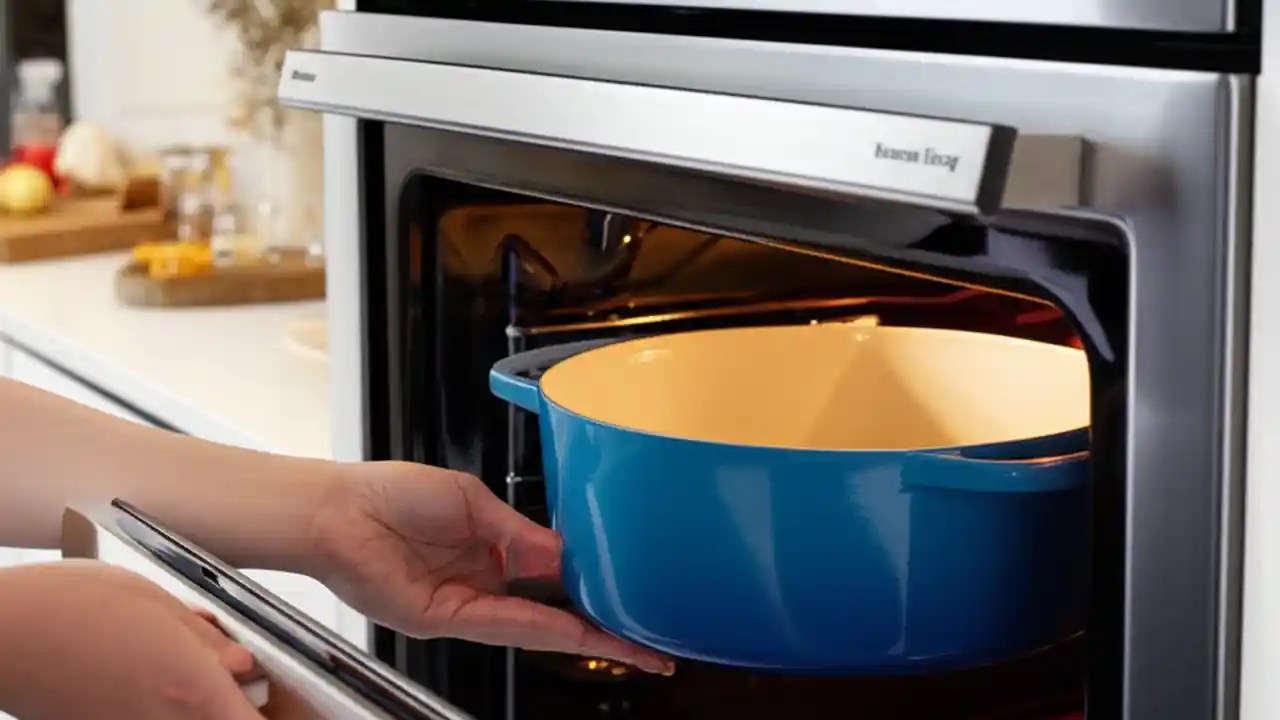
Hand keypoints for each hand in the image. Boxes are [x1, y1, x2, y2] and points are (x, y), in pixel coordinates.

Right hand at [0, 560, 263, 719]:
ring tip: (177, 673)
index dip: (265, 709)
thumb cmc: (68, 607)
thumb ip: (209, 641)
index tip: (268, 693)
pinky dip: (159, 709)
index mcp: (194, 690)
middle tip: (232, 676)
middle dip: (234, 705)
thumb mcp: (158, 605)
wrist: (0, 635)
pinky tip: (144, 681)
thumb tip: (241, 662)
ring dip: (198, 705)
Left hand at [311, 462, 673, 674]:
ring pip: (540, 627)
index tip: (632, 589)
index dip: (595, 585)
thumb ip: (520, 533)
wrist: (337, 510)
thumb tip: (564, 554)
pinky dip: (546, 628)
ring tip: (635, 647)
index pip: (557, 573)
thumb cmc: (389, 493)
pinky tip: (580, 632)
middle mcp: (485, 580)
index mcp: (493, 546)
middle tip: (652, 641)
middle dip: (605, 626)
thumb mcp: (471, 501)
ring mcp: (467, 604)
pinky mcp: (445, 619)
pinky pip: (506, 624)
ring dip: (589, 637)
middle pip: (557, 609)